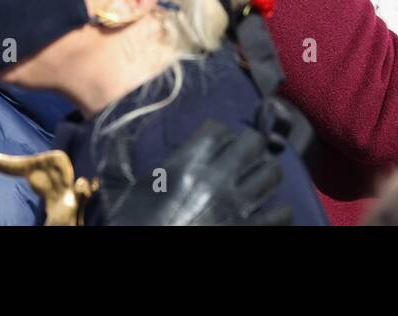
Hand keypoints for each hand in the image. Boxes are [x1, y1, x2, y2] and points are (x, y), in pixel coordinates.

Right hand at [106, 120, 291, 225]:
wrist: (144, 267)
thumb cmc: (132, 228)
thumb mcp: (117, 195)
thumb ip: (117, 163)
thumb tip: (116, 137)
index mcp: (184, 168)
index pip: (218, 130)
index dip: (220, 133)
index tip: (217, 142)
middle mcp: (215, 182)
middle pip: (253, 143)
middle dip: (249, 145)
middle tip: (242, 155)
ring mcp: (237, 209)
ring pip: (272, 173)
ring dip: (265, 173)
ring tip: (256, 179)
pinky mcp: (250, 232)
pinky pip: (282, 212)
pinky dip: (278, 209)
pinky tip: (266, 210)